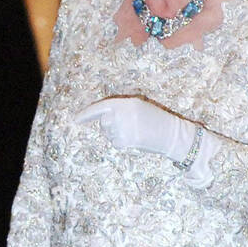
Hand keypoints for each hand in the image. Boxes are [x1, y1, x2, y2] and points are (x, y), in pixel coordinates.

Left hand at [73, 95, 193, 162]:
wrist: (171, 134)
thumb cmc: (156, 121)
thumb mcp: (138, 108)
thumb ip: (121, 110)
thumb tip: (103, 119)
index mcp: (127, 103)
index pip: (101, 107)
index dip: (87, 114)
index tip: (76, 119)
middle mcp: (123, 113)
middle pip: (104, 123)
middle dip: (109, 127)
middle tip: (125, 129)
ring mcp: (123, 127)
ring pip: (109, 134)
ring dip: (117, 135)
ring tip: (134, 133)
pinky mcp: (125, 140)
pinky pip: (115, 143)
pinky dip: (123, 143)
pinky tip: (135, 140)